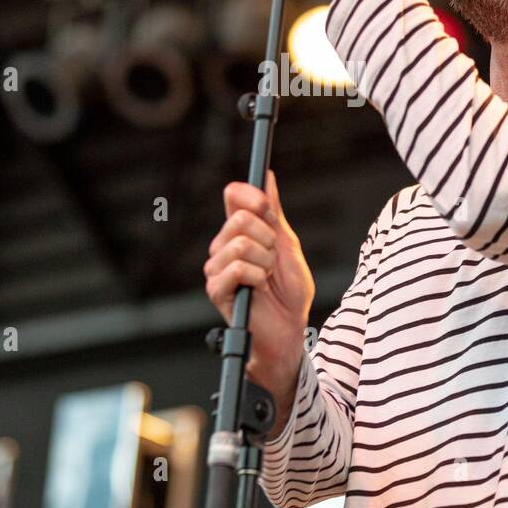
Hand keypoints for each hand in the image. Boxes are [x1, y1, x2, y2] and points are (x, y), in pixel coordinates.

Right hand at [204, 171, 314, 406]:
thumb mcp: (287, 245)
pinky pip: (237, 268)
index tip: (267, 208)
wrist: (290, 329)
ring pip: (241, 244)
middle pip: (241, 219)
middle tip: (273, 259)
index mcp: (239, 231)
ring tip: (267, 277)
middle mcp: (223, 246)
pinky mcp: (217, 289)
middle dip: (268, 238)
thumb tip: (267, 178)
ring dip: (265, 261)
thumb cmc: (289, 291)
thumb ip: (274, 213)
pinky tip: (258, 288)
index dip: (251, 196)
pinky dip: (257, 276)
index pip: (234, 195)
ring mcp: (217, 267)